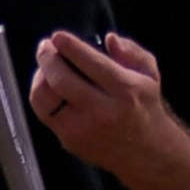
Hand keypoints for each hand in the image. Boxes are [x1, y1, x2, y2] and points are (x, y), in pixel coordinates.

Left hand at [29, 31, 176, 173]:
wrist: (145, 153)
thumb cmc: (144, 107)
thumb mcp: (150, 74)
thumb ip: (132, 52)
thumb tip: (110, 39)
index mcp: (125, 90)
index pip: (91, 63)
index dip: (70, 46)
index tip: (58, 36)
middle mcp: (103, 111)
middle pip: (62, 80)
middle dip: (48, 58)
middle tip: (45, 46)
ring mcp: (83, 129)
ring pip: (46, 99)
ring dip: (40, 76)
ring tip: (44, 65)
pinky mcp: (69, 140)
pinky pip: (44, 113)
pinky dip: (41, 95)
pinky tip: (47, 85)